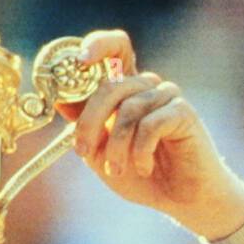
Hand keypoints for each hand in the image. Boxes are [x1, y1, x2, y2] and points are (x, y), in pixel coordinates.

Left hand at [57, 29, 243, 240]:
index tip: (80, 59)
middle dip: (90, 121)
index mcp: (127, 89)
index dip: (97, 45)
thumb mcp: (101, 153)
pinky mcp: (183, 112)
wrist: (179, 199)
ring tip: (117, 169)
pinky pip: (150, 124)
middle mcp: (147, 86)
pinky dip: (139, 151)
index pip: (115, 49)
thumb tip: (60, 99)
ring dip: (115, 146)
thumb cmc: (141, 175)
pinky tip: (144, 167)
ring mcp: (167, 96)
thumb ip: (84, 127)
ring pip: (129, 108)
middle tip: (82, 150)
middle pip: (111, 84)